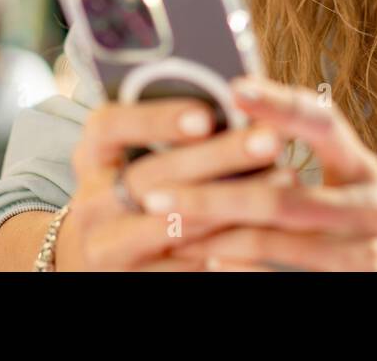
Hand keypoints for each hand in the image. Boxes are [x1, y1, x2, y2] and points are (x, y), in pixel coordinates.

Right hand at [58, 97, 296, 270]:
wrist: (106, 252)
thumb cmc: (140, 181)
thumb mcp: (137, 152)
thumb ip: (175, 127)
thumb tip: (240, 95)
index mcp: (91, 153)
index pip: (110, 126)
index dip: (156, 119)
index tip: (206, 115)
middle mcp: (91, 201)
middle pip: (152, 177)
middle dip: (217, 157)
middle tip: (269, 140)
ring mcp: (105, 246)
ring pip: (173, 224)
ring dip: (233, 202)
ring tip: (285, 178)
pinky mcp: (128, 281)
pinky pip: (183, 266)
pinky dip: (226, 247)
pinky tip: (266, 228)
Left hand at [151, 76, 376, 270]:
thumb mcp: (356, 176)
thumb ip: (311, 148)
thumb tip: (241, 105)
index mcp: (362, 165)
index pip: (323, 121)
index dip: (280, 103)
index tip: (234, 87)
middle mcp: (367, 204)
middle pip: (282, 196)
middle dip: (214, 192)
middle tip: (156, 189)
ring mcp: (365, 251)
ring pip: (277, 243)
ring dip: (215, 236)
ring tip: (168, 227)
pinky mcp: (358, 284)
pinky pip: (290, 277)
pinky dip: (245, 269)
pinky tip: (211, 263)